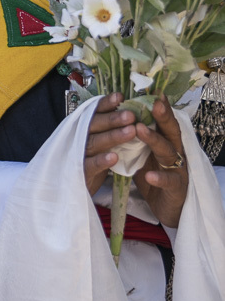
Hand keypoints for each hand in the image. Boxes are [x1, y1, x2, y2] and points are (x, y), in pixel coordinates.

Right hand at [84, 93, 137, 194]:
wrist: (67, 188)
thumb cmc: (88, 161)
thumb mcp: (96, 142)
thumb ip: (107, 129)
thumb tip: (130, 111)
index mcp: (82, 127)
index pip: (93, 112)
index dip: (106, 104)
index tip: (120, 96)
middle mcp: (77, 138)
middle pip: (93, 125)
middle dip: (113, 119)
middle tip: (131, 114)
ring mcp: (77, 155)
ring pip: (94, 143)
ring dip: (112, 136)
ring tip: (131, 131)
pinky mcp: (80, 173)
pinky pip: (91, 165)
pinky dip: (101, 160)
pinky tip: (114, 157)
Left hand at [132, 96, 188, 227]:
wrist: (168, 209)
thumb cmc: (154, 177)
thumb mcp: (144, 155)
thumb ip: (137, 139)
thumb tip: (120, 118)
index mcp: (166, 142)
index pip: (162, 122)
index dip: (158, 107)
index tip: (152, 91)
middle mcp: (175, 152)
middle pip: (170, 131)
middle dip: (162, 117)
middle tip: (153, 103)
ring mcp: (178, 170)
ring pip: (168, 152)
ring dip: (153, 140)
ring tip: (140, 130)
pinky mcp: (177, 188)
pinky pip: (168, 181)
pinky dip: (159, 177)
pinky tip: (149, 175)